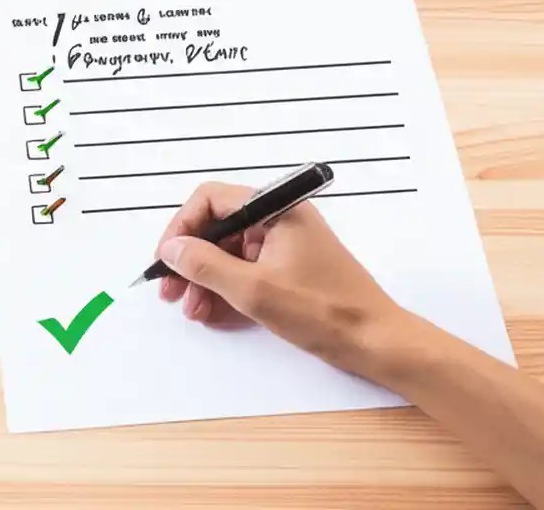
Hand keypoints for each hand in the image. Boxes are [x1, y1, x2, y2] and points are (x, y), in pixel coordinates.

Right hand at [155, 182, 408, 373]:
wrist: (376, 342)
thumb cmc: (322, 311)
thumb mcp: (253, 290)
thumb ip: (205, 265)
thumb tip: (171, 249)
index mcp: (277, 209)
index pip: (211, 200)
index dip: (182, 228)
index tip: (167, 260)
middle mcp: (280, 219)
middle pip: (218, 226)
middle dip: (191, 259)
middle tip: (171, 292)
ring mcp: (286, 244)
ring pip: (229, 251)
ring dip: (205, 279)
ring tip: (193, 310)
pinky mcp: (290, 268)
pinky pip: (246, 269)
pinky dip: (226, 288)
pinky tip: (213, 312)